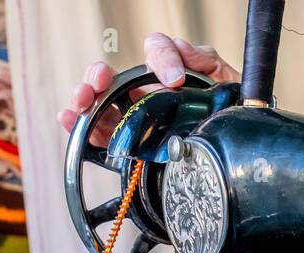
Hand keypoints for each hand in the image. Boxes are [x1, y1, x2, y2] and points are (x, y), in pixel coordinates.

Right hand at [57, 33, 239, 146]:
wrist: (233, 151)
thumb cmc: (227, 115)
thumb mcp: (225, 82)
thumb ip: (206, 59)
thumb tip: (182, 50)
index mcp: (170, 72)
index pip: (155, 51)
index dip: (160, 58)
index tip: (174, 80)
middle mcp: (147, 91)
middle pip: (113, 76)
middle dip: (100, 75)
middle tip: (101, 82)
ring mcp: (134, 117)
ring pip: (100, 103)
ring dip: (86, 97)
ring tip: (82, 100)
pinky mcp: (126, 142)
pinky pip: (98, 132)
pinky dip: (79, 125)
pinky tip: (70, 119)